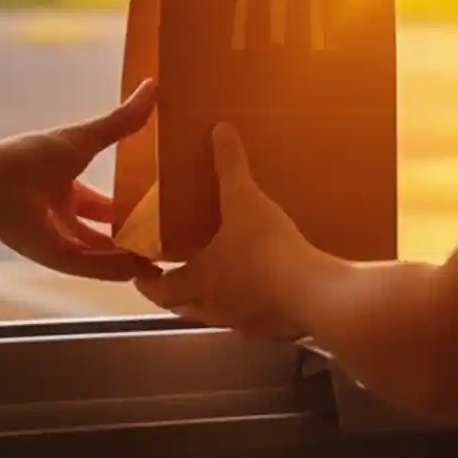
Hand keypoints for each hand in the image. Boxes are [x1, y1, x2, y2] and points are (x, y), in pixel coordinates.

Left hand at [0, 80, 159, 280]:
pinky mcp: (56, 258)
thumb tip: (154, 85)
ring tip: (161, 262)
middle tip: (162, 242)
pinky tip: (145, 270)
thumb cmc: (34, 156)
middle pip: (101, 232)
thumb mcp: (86, 138)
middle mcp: (60, 214)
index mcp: (64, 186)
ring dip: (129, 258)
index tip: (153, 211)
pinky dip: (118, 269)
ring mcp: (58, 238)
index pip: (100, 203)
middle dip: (129, 238)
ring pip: (100, 253)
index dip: (125, 207)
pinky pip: (93, 267)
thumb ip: (122, 122)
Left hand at [135, 123, 342, 338]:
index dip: (146, 282)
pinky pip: (249, 317)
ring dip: (210, 299)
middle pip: (183, 308)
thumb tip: (219, 129)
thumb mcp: (244, 200)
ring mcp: (243, 322)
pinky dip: (245, 304)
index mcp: (196, 282)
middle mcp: (213, 308)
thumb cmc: (266, 249)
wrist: (315, 294)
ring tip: (217, 276)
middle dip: (175, 292)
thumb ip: (231, 166)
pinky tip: (260, 287)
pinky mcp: (272, 327)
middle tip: (174, 272)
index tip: (142, 274)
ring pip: (215, 315)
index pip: (158, 291)